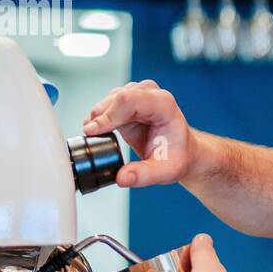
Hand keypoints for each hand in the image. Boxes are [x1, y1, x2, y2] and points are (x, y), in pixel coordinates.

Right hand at [83, 79, 197, 186]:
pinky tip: (100, 132)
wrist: (181, 150)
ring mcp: (137, 94)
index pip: (128, 100)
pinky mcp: (127, 101)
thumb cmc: (177, 156)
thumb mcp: (165, 172)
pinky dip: (99, 119)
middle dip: (99, 118)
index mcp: (163, 104)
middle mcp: (150, 94)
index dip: (107, 115)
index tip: (92, 131)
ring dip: (98, 118)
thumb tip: (121, 178)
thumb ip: (143, 175)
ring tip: (99, 137)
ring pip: (108, 100)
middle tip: (91, 138)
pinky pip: (106, 105)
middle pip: (115, 98)